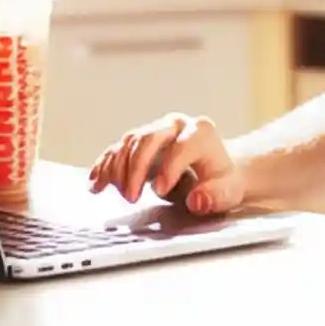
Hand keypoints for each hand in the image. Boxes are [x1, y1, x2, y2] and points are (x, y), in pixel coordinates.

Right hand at [88, 113, 246, 215]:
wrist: (214, 172)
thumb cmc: (221, 182)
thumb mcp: (228, 191)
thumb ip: (215, 196)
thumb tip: (197, 200)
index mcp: (200, 132)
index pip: (181, 147)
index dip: (170, 168)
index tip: (161, 191)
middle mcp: (175, 125)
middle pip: (148, 139)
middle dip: (136, 169)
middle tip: (132, 198)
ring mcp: (154, 130)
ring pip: (129, 143)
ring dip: (118, 169)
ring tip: (120, 195)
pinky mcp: (139, 142)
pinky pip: (116, 150)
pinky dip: (104, 166)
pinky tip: (96, 184)